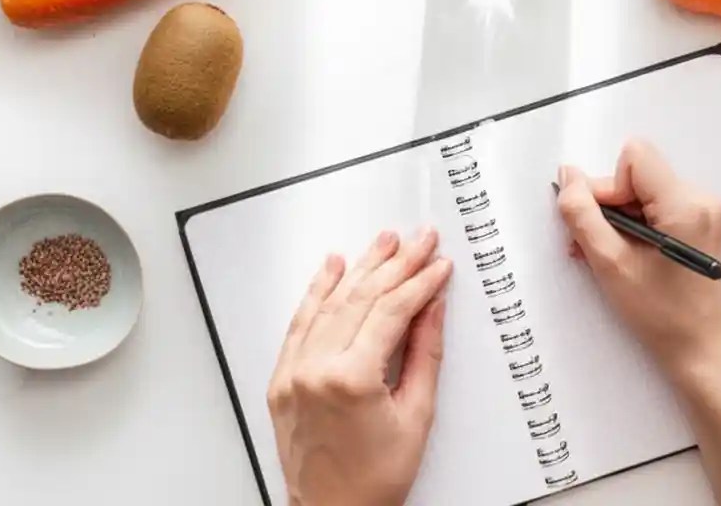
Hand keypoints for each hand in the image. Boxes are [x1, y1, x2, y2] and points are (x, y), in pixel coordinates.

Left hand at [267, 228, 452, 505]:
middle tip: (420, 240)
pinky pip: (300, 323)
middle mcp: (314, 370)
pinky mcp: (281, 378)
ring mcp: (293, 373)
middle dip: (396, 264)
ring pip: (329, 303)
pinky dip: (317, 292)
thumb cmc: (374, 480)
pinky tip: (332, 267)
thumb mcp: (416, 415)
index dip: (419, 283)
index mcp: (350, 380)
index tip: (439, 265)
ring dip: (360, 268)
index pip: (391, 311)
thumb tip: (432, 307)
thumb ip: (424, 353)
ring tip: (384, 242)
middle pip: (361, 298)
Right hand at [556, 140, 720, 375]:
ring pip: (644, 192)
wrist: (703, 352)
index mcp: (686, 203)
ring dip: (618, 220)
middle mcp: (702, 198)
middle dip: (609, 207)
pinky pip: (658, 207)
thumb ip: (583, 214)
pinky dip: (636, 227)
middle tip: (591, 248)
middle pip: (638, 175)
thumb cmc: (660, 315)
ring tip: (608, 258)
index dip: (608, 186)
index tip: (601, 226)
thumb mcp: (610, 264)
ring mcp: (706, 212)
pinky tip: (627, 257)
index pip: (635, 157)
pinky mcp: (703, 226)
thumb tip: (567, 174)